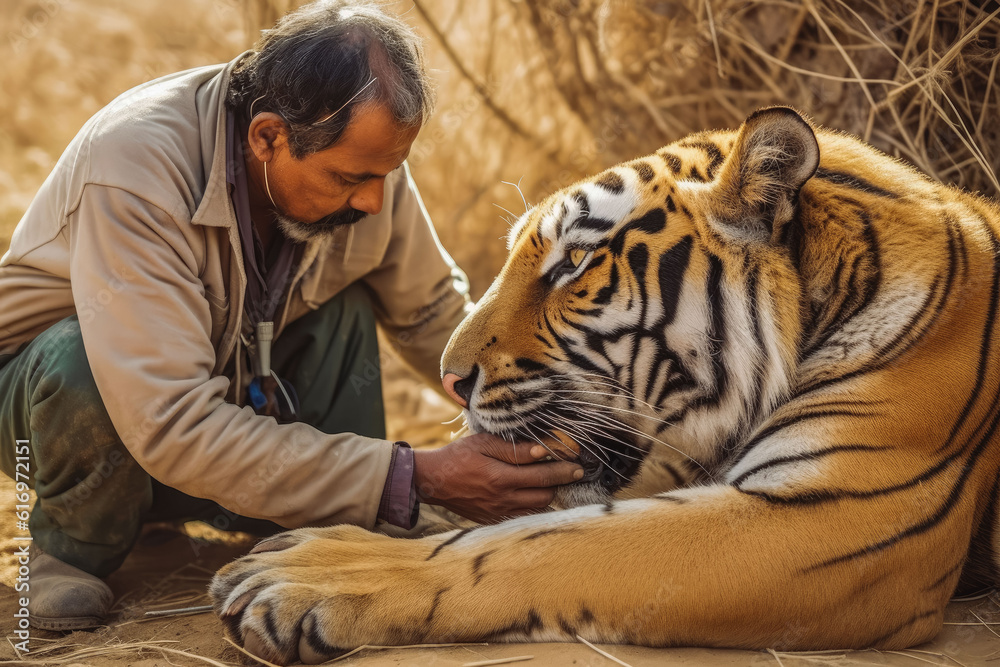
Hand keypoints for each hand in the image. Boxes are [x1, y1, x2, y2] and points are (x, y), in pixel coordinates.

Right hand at [412, 432, 584, 523]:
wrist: (433, 481)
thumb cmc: (458, 456)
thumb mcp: (484, 443)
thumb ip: (514, 449)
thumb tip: (542, 450)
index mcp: (500, 477)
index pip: (542, 475)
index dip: (564, 470)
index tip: (578, 465)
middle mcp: (502, 499)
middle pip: (544, 495)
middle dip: (559, 483)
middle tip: (569, 471)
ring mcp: (498, 513)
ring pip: (537, 509)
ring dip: (548, 495)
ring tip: (553, 481)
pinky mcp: (494, 520)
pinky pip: (523, 517)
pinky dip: (533, 506)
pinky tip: (534, 494)